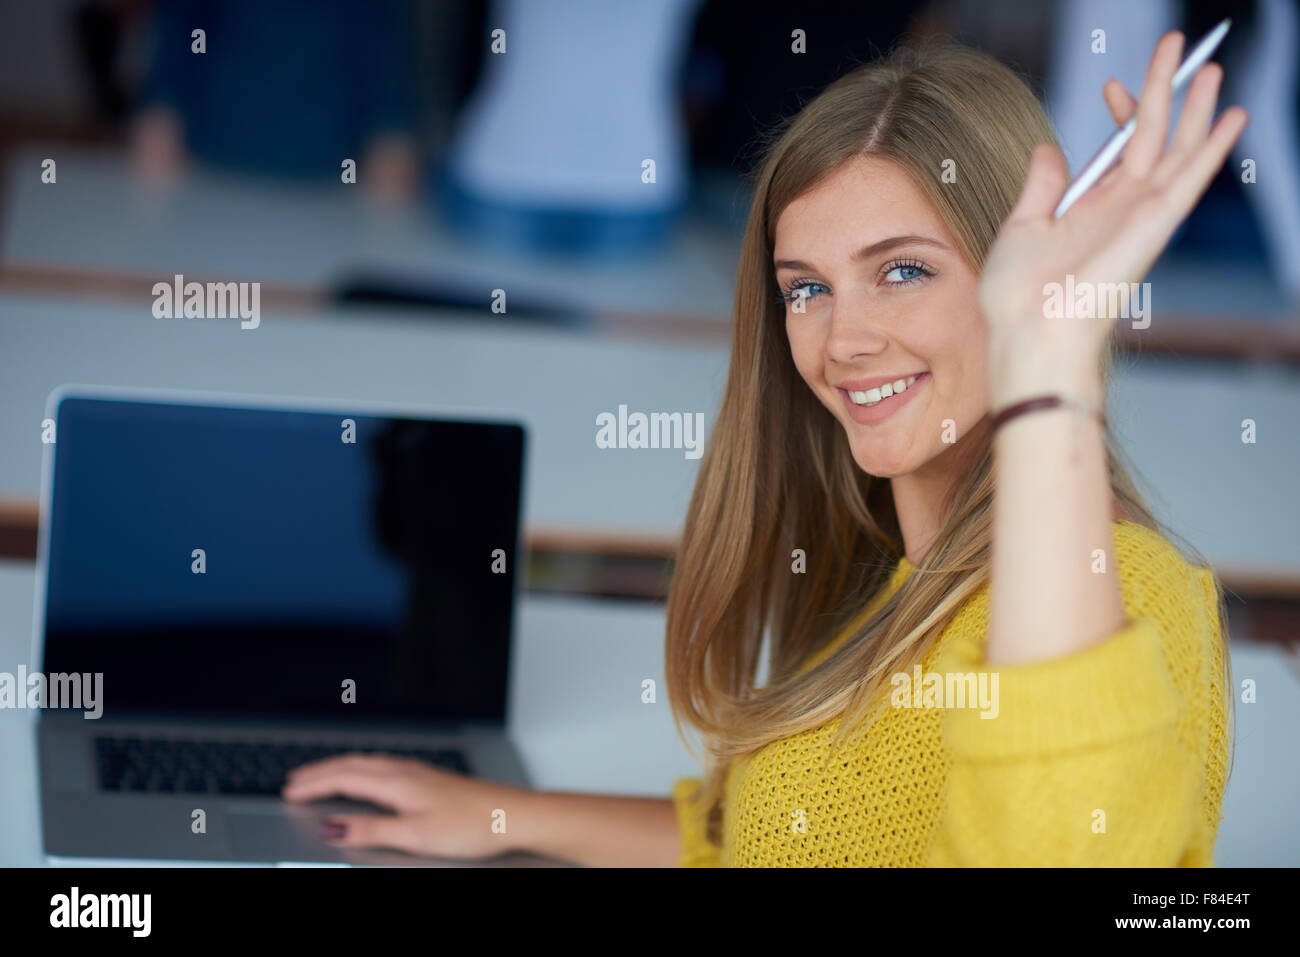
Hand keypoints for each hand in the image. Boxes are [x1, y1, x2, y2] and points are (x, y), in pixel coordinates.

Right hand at [281, 753, 524, 859]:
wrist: (512, 814)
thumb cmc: (472, 825)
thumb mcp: (415, 836)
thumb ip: (372, 830)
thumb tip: (333, 828)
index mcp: (398, 783)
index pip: (345, 779)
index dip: (314, 784)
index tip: (289, 791)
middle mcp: (407, 771)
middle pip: (353, 765)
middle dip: (321, 771)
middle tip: (294, 780)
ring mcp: (421, 772)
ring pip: (370, 762)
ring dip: (341, 767)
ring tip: (322, 776)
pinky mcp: (432, 778)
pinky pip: (386, 765)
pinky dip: (364, 768)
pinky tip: (370, 776)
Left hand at [979, 31, 1247, 402]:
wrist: (1028, 332)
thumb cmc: (1017, 297)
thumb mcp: (1020, 228)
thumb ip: (1040, 187)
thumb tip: (1049, 148)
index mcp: (1091, 210)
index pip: (1118, 149)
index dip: (1120, 113)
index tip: (1113, 84)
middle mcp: (1121, 211)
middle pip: (1153, 138)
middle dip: (1164, 91)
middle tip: (1172, 45)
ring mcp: (1140, 216)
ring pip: (1177, 149)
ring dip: (1196, 108)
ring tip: (1210, 67)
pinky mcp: (1153, 224)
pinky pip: (1188, 178)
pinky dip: (1212, 148)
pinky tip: (1232, 118)